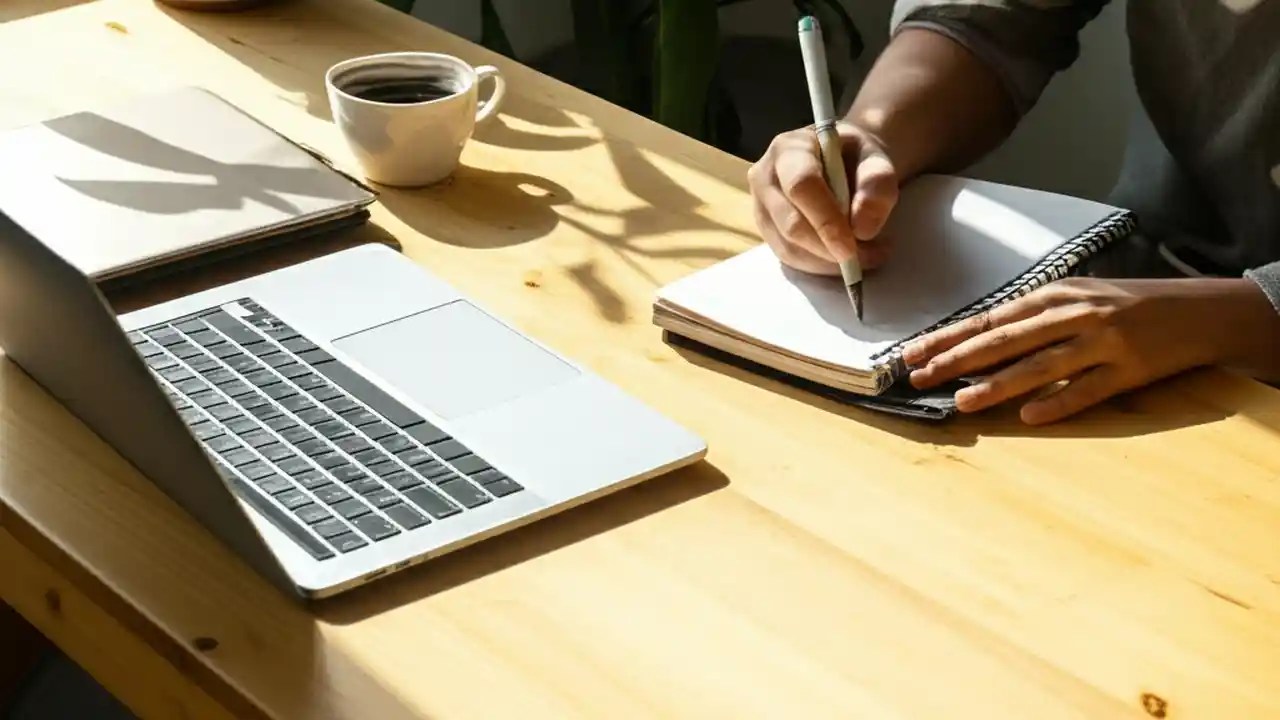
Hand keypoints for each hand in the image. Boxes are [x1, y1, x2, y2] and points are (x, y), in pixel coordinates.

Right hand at [747, 121, 898, 275]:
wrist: (841, 159)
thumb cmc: (856, 156)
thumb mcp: (876, 159)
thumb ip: (876, 184)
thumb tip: (862, 229)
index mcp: (789, 149)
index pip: (801, 186)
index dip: (826, 221)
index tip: (853, 248)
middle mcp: (764, 177)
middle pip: (790, 223)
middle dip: (829, 249)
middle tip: (871, 256)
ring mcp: (760, 206)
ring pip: (788, 248)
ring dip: (827, 263)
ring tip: (865, 256)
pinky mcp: (767, 230)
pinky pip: (789, 258)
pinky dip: (820, 266)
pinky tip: (843, 259)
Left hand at [902, 277, 1279, 423]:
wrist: (1200, 310)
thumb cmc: (1128, 305)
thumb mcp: (1078, 298)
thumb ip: (1032, 319)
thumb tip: (978, 343)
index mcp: (1054, 296)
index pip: (988, 320)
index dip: (947, 338)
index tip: (911, 354)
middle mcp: (1073, 315)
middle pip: (1004, 341)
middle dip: (956, 360)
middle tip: (920, 378)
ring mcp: (1102, 342)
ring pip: (1039, 365)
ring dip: (997, 384)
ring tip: (962, 400)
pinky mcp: (1130, 369)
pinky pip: (1088, 389)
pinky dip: (1058, 403)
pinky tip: (1030, 417)